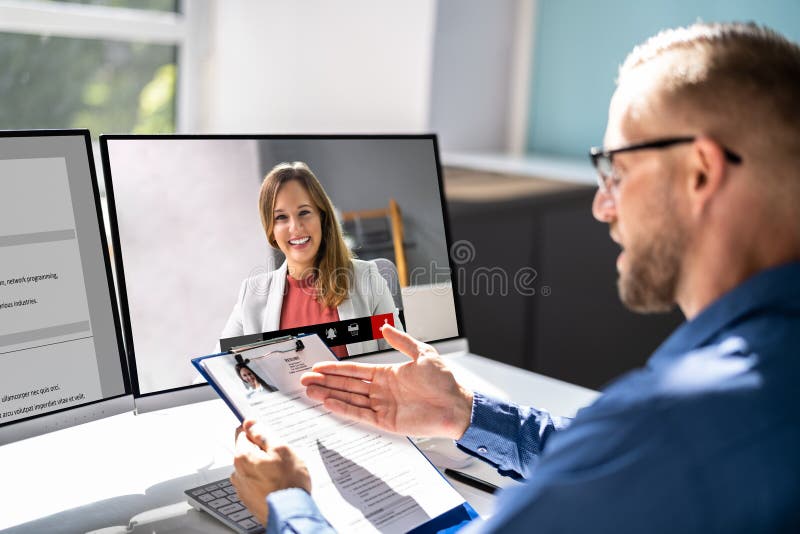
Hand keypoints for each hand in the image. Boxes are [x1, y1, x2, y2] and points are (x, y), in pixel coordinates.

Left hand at [230, 420, 310, 524]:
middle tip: (280, 456)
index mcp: (242, 457)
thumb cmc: (289, 483)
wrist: (291, 513)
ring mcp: (242, 487)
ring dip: (263, 466)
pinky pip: (255, 482)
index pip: (242, 433)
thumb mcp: (281, 449)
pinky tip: (278, 484)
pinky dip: (265, 480)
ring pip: (252, 467)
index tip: (267, 435)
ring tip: (281, 473)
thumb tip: (250, 423)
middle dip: (262, 450)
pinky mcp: (249, 499)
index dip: (256, 431)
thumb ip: (263, 434)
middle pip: (247, 451)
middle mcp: (237, 472)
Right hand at [300, 324, 472, 439]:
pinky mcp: (386, 421)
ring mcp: (382, 406)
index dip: (336, 368)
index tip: (319, 366)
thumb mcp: (423, 354)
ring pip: (349, 399)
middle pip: (347, 385)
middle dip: (326, 381)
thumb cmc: (445, 382)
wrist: (457, 406)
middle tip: (306, 379)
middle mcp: (382, 390)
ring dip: (329, 394)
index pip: (355, 370)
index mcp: (388, 374)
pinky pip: (360, 414)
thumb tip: (386, 327)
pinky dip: (344, 408)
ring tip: (310, 390)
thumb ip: (402, 341)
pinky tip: (329, 402)